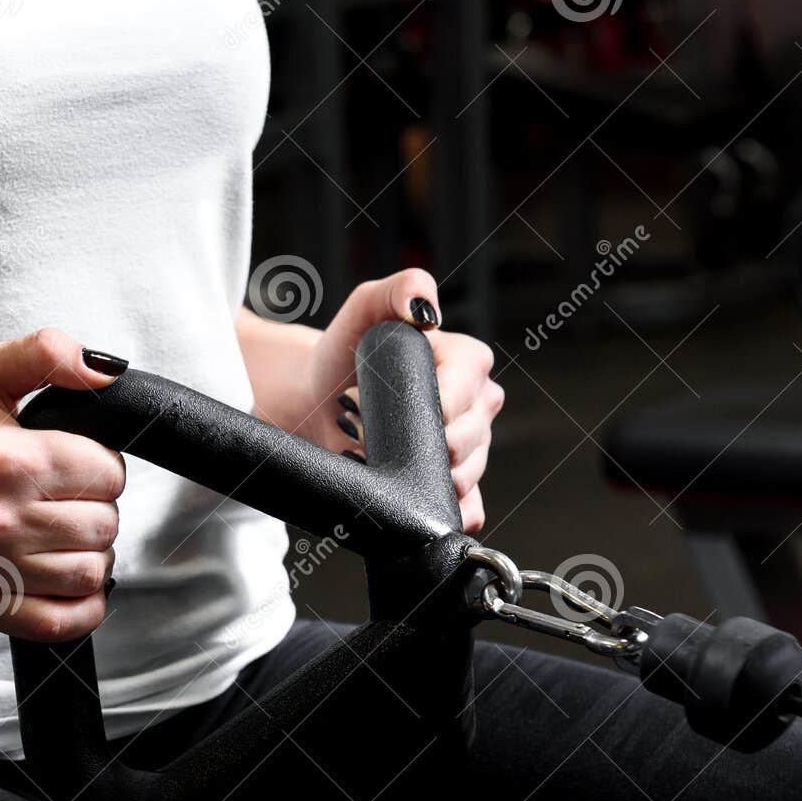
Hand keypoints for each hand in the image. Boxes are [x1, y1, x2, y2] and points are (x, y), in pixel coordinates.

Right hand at [0, 329, 126, 640]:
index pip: (109, 474)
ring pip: (90, 572)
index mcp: (13, 458)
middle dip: (97, 509)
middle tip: (69, 499)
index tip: (80, 465)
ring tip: (64, 535)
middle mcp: (1, 516)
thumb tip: (109, 369)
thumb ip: (48, 353)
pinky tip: (71, 582)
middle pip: (104, 525)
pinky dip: (81, 608)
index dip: (103, 467)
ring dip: (90, 554)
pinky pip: (56, 622)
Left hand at [301, 269, 502, 532]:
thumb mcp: (367, 307)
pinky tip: (418, 505)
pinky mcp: (457, 482)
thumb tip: (425, 308)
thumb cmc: (345, 353)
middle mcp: (481, 403)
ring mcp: (473, 446)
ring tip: (380, 456)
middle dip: (416, 444)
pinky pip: (470, 507)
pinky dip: (447, 511)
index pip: (461, 396)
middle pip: (465, 441)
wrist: (320, 400)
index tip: (376, 402)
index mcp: (470, 362)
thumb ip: (399, 288)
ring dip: (419, 477)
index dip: (421, 407)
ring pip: (465, 475)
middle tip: (372, 432)